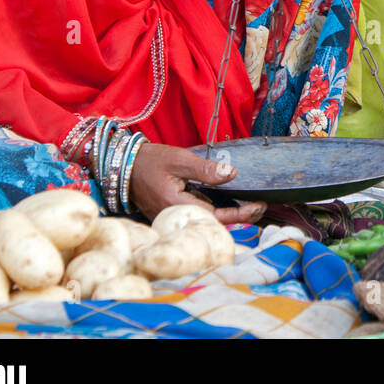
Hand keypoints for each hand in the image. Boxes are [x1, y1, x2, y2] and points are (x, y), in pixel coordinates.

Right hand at [128, 143, 266, 224]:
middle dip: (239, 218)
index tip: (259, 207)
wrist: (122, 166)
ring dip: (228, 216)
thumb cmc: (150, 161)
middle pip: (213, 224)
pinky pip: (196, 216)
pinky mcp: (170, 214)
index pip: (216, 217)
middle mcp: (175, 217)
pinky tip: (227, 204)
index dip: (240, 214)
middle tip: (260, 208)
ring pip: (205, 221)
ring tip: (250, 207)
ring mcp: (172, 218)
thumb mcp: (180, 159)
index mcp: (177, 206)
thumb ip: (206, 169)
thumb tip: (232, 174)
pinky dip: (214, 212)